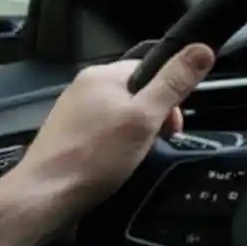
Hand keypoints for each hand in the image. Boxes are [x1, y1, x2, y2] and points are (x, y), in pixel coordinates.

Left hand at [2, 44, 215, 219]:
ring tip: (136, 157)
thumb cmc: (95, 156)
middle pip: (136, 92)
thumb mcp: (145, 118)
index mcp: (102, 75)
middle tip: (159, 142)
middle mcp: (84, 87)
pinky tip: (116, 164)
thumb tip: (202, 48)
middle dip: (154, 116)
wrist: (44, 197)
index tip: (175, 122)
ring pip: (121, 114)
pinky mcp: (66, 137)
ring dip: (137, 133)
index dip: (171, 92)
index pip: (150, 68)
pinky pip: (103, 132)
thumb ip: (174, 83)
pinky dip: (116, 145)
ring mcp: (72, 113)